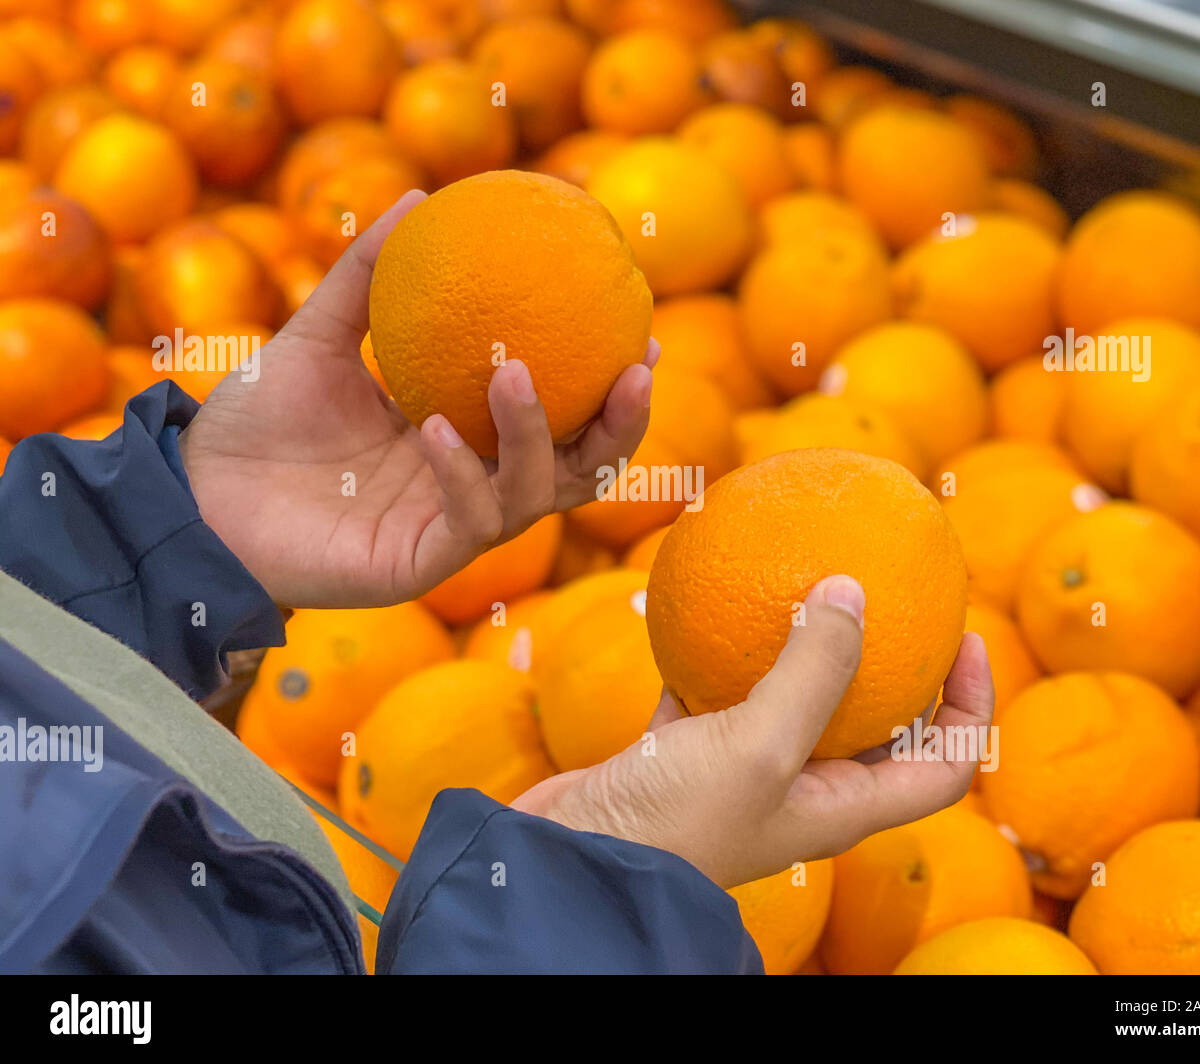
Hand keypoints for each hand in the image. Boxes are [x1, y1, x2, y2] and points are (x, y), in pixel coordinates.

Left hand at [178, 190, 655, 608]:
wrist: (200, 492)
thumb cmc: (260, 419)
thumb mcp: (319, 334)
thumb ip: (368, 275)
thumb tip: (421, 199)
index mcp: (466, 437)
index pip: (561, 417)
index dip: (610, 386)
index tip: (641, 333)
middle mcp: (472, 484)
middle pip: (578, 466)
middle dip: (620, 425)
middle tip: (637, 367)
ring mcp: (449, 527)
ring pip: (534, 495)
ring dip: (538, 436)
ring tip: (519, 374)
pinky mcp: (417, 564)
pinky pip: (466, 522)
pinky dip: (462, 474)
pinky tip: (437, 428)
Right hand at [512, 577, 993, 888]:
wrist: (573, 862)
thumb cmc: (677, 821)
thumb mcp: (760, 744)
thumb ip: (813, 669)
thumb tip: (852, 589)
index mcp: (843, 808)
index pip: (943, 766)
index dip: (969, 706)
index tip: (965, 637)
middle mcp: (801, 792)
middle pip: (876, 731)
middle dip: (894, 668)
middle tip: (891, 598)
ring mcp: (740, 773)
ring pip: (792, 704)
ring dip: (803, 651)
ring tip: (808, 584)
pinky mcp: (683, 753)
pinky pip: (714, 692)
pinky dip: (716, 654)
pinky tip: (707, 609)